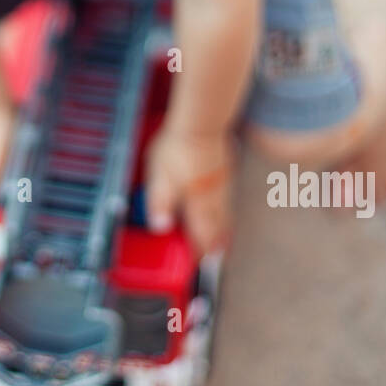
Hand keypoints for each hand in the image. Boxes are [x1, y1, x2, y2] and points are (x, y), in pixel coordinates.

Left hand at [143, 128, 236, 256]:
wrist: (202, 123)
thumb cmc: (178, 148)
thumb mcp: (159, 177)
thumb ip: (160, 203)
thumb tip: (160, 227)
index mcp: (196, 202)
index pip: (201, 234)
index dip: (200, 250)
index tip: (201, 261)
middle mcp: (213, 196)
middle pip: (217, 226)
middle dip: (215, 243)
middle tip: (215, 255)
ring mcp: (222, 182)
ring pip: (224, 212)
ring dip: (222, 228)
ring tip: (221, 239)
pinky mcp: (225, 169)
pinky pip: (227, 197)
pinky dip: (225, 209)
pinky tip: (222, 205)